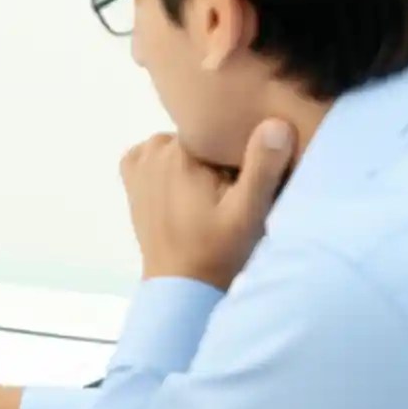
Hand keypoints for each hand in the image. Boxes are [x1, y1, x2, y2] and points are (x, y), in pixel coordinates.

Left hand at [121, 119, 294, 289]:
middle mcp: (154, 150)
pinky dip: (165, 164)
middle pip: (197, 134)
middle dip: (214, 153)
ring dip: (191, 160)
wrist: (182, 285)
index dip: (235, 145)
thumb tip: (275, 123)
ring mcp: (138, 165)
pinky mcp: (132, 181)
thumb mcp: (249, 211)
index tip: (243, 172)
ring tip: (208, 192)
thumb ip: (263, 167)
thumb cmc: (218, 249)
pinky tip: (182, 187)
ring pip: (176, 144)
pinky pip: (150, 156)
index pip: (216, 123)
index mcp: (180, 150)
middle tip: (227, 188)